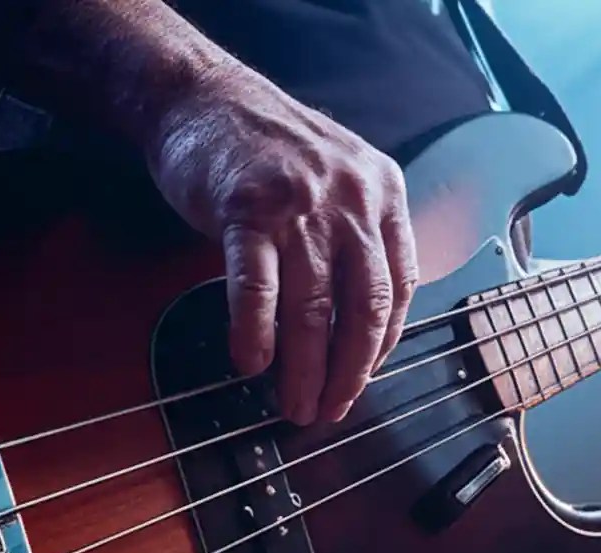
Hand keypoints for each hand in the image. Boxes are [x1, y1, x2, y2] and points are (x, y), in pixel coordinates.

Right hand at [143, 63, 418, 425]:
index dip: (382, 344)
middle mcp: (351, 199)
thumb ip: (359, 236)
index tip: (364, 378)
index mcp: (383, 193)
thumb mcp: (340, 176)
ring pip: (313, 308)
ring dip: (304, 368)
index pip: (399, 286)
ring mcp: (299, 205)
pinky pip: (256, 288)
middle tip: (332, 410)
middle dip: (350, 372)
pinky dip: (255, 333)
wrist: (201, 95)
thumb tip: (361, 322)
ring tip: (295, 405)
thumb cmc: (268, 146)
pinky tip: (251, 364)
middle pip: (364, 307)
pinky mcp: (246, 210)